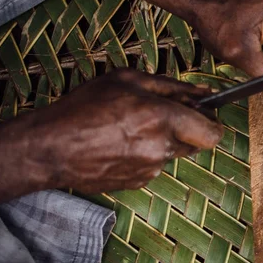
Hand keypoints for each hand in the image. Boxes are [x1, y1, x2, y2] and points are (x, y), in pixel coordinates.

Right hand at [30, 69, 223, 192]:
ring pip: (171, 154)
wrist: (50, 148)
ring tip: (127, 128)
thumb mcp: (126, 80)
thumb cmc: (83, 108)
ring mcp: (151, 169)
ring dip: (160, 142)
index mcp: (163, 118)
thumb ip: (171, 86)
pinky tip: (118, 145)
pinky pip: (153, 166)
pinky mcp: (138, 182)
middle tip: (158, 116)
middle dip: (185, 130)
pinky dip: (143, 155)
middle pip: (195, 144)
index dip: (212, 124)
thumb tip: (203, 92)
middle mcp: (161, 147)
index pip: (213, 133)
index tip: (205, 117)